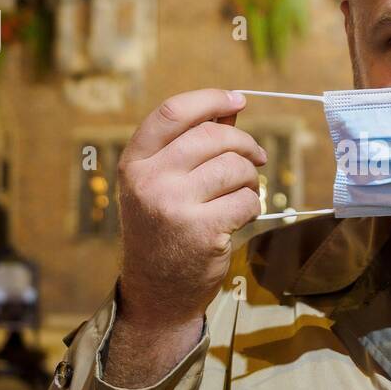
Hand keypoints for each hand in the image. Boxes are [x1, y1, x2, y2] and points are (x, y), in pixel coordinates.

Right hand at [116, 89, 265, 329]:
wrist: (157, 290)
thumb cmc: (165, 230)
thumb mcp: (163, 183)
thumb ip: (192, 144)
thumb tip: (231, 107)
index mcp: (134, 163)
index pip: (173, 113)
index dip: (210, 99)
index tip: (238, 99)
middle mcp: (149, 181)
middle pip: (212, 136)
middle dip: (244, 144)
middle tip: (256, 158)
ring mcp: (173, 206)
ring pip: (234, 167)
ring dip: (249, 178)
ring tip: (242, 191)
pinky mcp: (202, 231)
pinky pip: (246, 200)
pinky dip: (252, 205)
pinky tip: (239, 216)